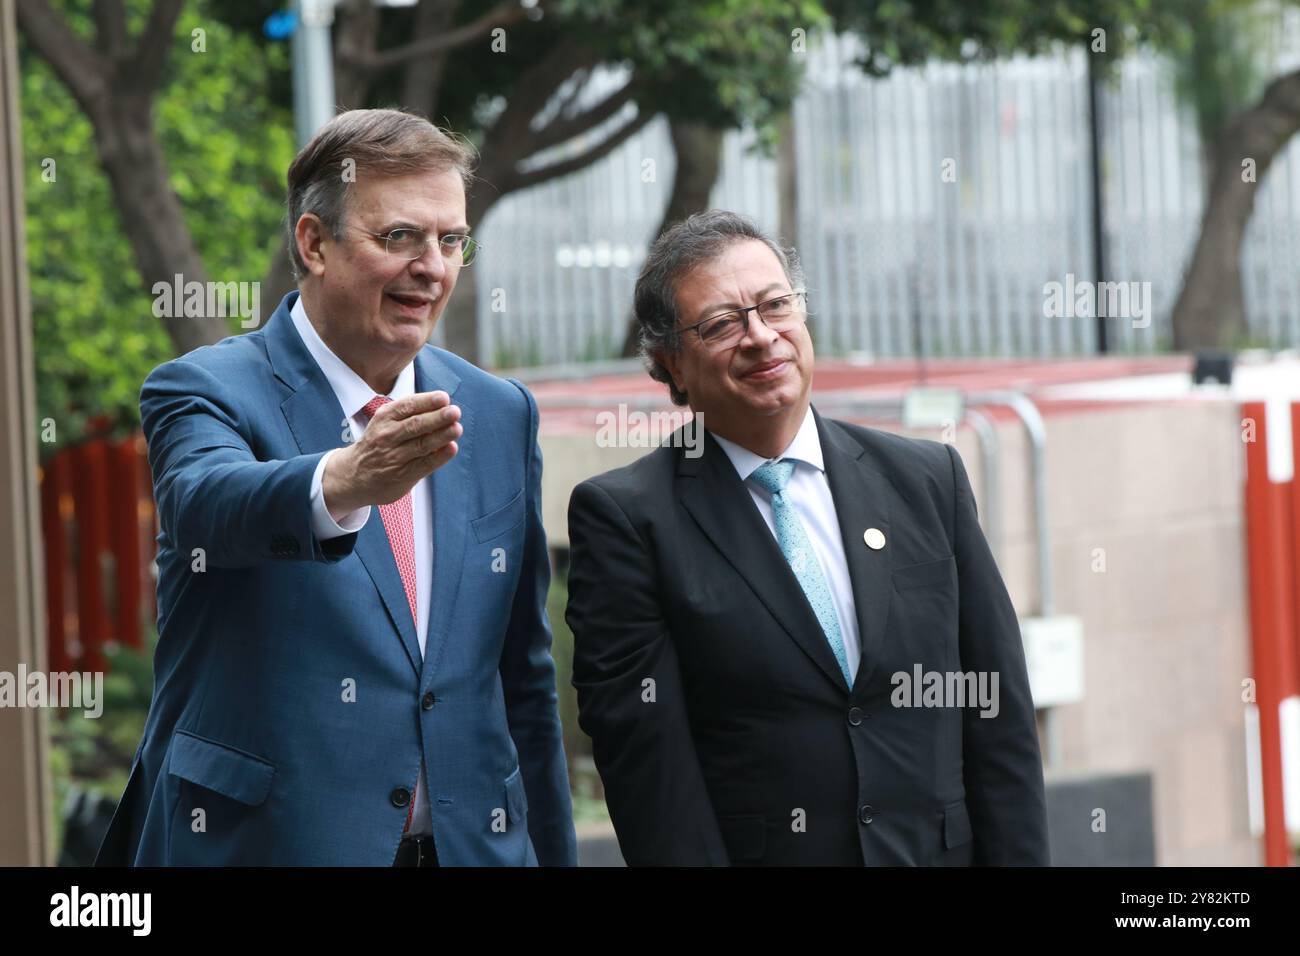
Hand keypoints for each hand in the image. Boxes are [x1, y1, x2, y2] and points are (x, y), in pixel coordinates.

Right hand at [323, 390, 460, 516]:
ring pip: (421, 445)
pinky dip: (439, 457)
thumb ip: (410, 414)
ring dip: (441, 436)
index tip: (443, 398)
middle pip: (415, 425)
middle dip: (437, 418)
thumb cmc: (378, 443)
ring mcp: (394, 457)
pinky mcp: (402, 475)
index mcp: (384, 417)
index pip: (407, 406)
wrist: (353, 475)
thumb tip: (443, 406)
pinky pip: (423, 465)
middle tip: (454, 412)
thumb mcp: (385, 421)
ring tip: (457, 428)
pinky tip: (451, 448)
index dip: (426, 401)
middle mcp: (387, 436)